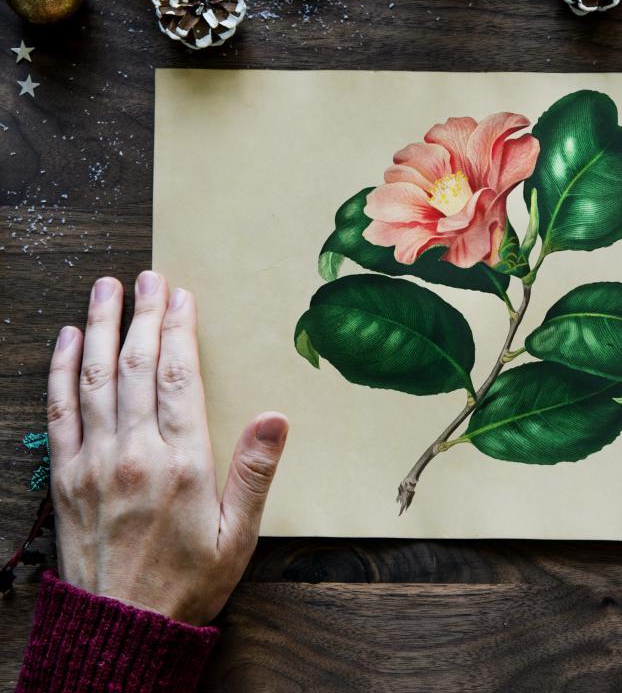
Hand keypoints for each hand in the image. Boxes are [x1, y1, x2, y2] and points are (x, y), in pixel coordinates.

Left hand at [46, 272, 288, 624]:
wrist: (121, 629)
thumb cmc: (188, 582)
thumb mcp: (239, 535)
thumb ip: (255, 472)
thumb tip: (276, 417)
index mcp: (182, 463)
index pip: (180, 377)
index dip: (180, 329)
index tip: (180, 295)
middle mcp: (134, 453)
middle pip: (138, 366)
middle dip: (143, 315)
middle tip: (147, 277)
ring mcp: (94, 461)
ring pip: (95, 378)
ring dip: (101, 328)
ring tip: (105, 289)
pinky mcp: (66, 476)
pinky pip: (60, 411)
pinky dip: (62, 370)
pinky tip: (67, 340)